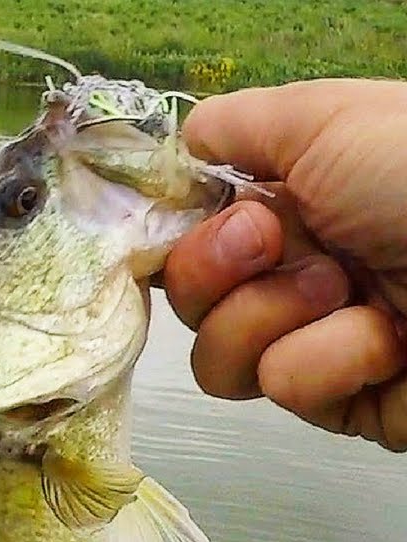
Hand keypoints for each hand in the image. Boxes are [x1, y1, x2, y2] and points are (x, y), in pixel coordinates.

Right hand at [159, 78, 406, 450]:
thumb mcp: (324, 117)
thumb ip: (233, 125)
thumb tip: (179, 148)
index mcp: (290, 207)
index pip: (186, 240)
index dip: (179, 238)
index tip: (211, 218)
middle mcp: (294, 274)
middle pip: (189, 302)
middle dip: (217, 272)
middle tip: (278, 246)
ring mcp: (315, 341)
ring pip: (219, 357)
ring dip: (269, 318)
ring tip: (344, 293)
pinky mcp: (341, 401)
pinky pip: (283, 388)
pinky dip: (329, 359)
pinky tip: (386, 339)